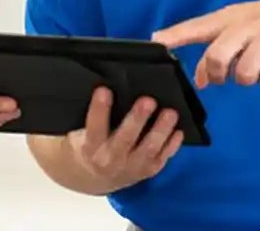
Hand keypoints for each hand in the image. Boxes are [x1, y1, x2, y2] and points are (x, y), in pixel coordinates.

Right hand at [66, 86, 182, 192]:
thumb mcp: (80, 132)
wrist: (94, 177)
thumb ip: (93, 116)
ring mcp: (131, 167)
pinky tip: (178, 131)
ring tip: (170, 113)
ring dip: (160, 130)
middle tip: (148, 101)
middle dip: (137, 119)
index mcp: (90, 147)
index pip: (94, 127)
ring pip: (148, 149)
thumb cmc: (89, 144)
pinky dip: (172, 146)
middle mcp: (110, 159)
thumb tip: (104, 83)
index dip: (99, 109)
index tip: (103, 90)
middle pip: (125, 139)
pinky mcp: (147, 171)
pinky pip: (162, 158)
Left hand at [151, 0, 259, 88]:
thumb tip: (199, 80)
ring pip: (244, 75)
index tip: (155, 43)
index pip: (197, 26)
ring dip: (249, 78)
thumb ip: (218, 48)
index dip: (175, 35)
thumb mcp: (243, 28)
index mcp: (232, 17)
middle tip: (222, 76)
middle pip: (217, 57)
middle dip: (217, 73)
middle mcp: (248, 24)